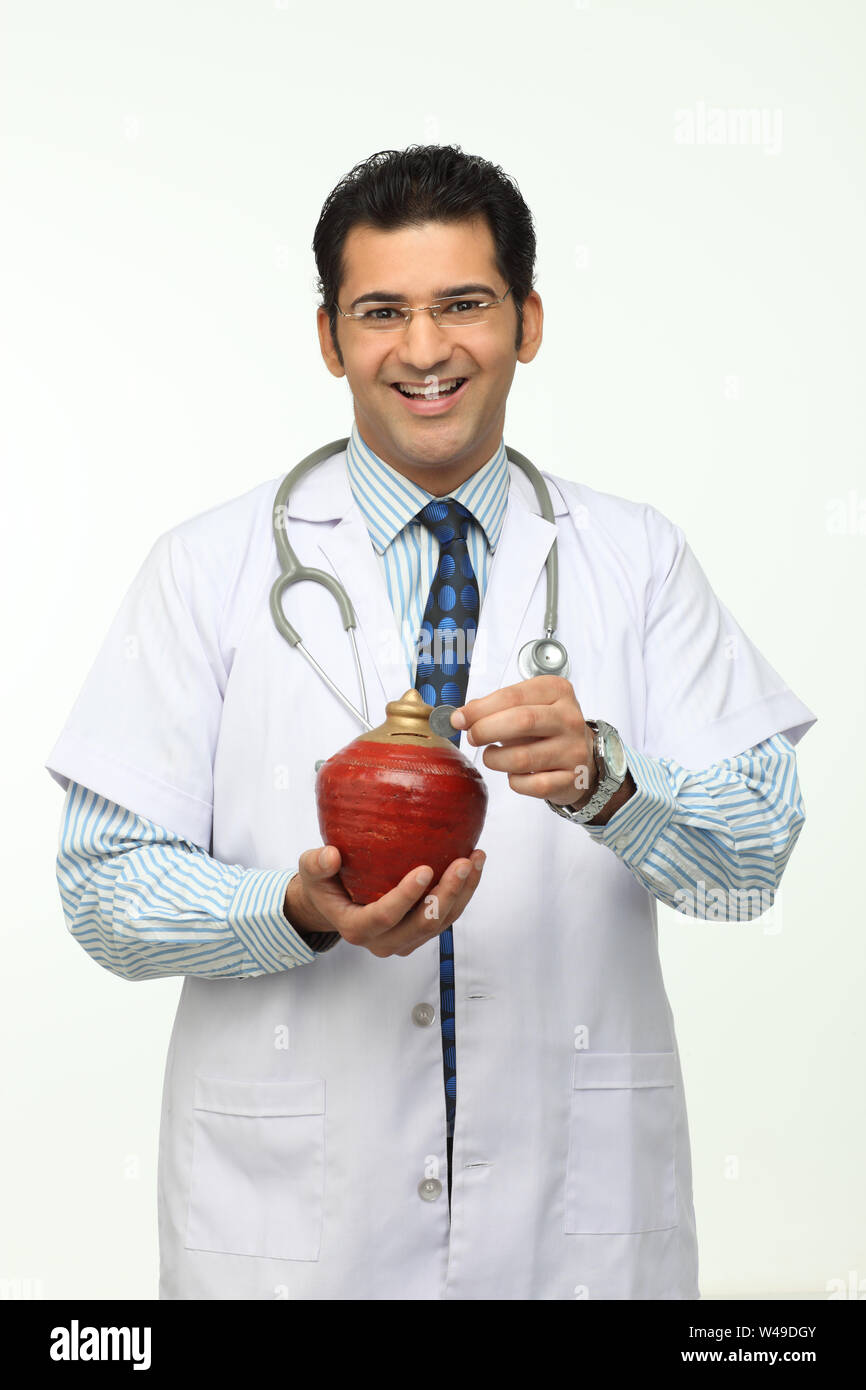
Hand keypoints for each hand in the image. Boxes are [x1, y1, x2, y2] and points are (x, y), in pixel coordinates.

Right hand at [284, 844, 485, 958]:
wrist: (335, 902)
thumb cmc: (324, 883)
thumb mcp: (311, 872)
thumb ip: (316, 864)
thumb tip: (331, 855)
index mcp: (356, 928)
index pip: (385, 916)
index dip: (406, 896)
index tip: (425, 869)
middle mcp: (384, 941)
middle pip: (423, 925)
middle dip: (447, 895)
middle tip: (462, 862)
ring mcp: (405, 939)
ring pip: (442, 922)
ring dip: (463, 892)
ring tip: (475, 858)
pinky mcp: (421, 931)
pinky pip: (448, 916)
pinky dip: (464, 892)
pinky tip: (474, 864)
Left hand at [451, 674, 596, 808]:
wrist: (583, 759)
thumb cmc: (547, 729)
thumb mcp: (527, 706)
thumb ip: (494, 707)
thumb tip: (461, 717)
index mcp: (557, 691)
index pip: (513, 696)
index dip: (480, 709)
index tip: (459, 718)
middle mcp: (569, 719)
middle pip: (521, 721)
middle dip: (486, 730)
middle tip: (472, 737)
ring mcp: (573, 750)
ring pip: (523, 758)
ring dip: (495, 759)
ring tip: (491, 755)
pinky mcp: (571, 779)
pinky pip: (532, 784)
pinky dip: (515, 781)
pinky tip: (515, 773)